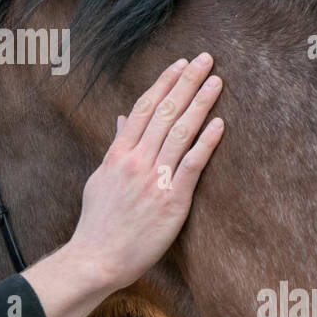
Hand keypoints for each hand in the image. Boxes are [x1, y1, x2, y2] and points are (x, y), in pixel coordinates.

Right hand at [69, 53, 223, 290]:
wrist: (97, 257)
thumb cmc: (98, 222)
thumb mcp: (100, 178)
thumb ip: (115, 147)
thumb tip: (123, 119)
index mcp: (118, 153)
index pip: (145, 108)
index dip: (164, 83)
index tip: (180, 63)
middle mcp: (136, 160)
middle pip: (166, 112)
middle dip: (187, 82)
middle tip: (205, 59)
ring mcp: (154, 179)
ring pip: (181, 132)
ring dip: (200, 103)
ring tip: (216, 81)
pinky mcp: (171, 200)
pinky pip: (191, 165)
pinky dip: (205, 142)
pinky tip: (219, 124)